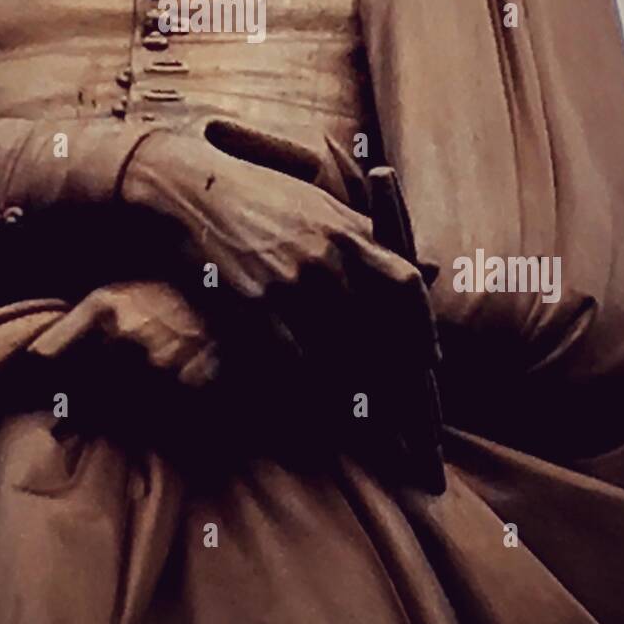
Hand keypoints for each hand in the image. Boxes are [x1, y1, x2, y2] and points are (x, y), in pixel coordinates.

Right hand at [120, 124, 437, 418]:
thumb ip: (368, 235)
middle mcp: (327, 258)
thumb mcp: (320, 203)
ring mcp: (291, 284)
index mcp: (349, 230)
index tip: (431, 361)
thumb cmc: (259, 193)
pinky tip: (324, 415)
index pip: (405, 285)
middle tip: (414, 413)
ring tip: (381, 433)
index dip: (421, 327)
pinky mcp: (254, 306)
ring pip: (340, 353)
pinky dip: (312, 392)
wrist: (191, 190)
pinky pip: (293, 362)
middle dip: (401, 377)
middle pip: (380, 330)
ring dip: (362, 396)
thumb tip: (422, 266)